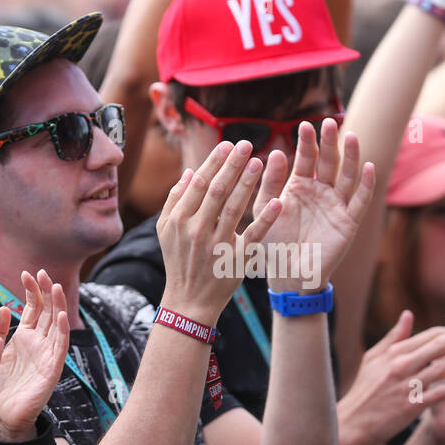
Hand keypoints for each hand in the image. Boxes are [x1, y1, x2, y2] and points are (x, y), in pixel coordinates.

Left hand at [0, 270, 69, 442]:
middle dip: (46, 292)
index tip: (26, 273)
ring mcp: (47, 355)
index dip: (32, 291)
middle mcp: (39, 344)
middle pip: (48, 312)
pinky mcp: (52, 370)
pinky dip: (62, 332)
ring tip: (56, 287)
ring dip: (58, 306)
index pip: (33, 308)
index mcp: (25, 338)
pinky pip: (60, 348)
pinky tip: (61, 316)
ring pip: (57, 325)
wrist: (0, 417)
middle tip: (42, 272)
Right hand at [157, 141, 280, 321]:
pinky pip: (254, 235)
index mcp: (179, 219)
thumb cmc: (179, 260)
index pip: (200, 183)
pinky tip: (278, 201)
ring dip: (248, 183)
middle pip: (217, 190)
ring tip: (260, 162)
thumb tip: (190, 171)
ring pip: (235, 208)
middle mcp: (197, 230)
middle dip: (233, 165)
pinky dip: (266, 218)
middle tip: (247, 144)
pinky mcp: (236, 260)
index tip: (229, 145)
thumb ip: (175, 199)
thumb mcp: (166, 230)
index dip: (215, 162)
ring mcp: (217, 245)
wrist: (188, 300)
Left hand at [254, 118, 374, 292]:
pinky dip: (367, 185)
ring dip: (351, 157)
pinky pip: (360, 201)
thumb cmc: (273, 243)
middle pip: (328, 162)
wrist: (287, 275)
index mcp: (299, 186)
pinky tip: (370, 167)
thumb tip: (278, 152)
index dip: (306, 143)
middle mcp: (320, 191)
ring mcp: (336, 205)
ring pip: (347, 176)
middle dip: (329, 143)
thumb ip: (270, 183)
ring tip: (351, 136)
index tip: (304, 125)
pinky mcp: (349, 222)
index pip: (306, 158)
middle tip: (329, 123)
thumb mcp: (265, 210)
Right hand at [338, 305, 444, 444]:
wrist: (351, 423)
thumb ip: (393, 337)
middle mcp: (400, 365)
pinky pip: (438, 393)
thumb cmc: (363, 390)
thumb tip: (408, 314)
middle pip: (438, 346)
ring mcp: (406, 385)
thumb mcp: (373, 359)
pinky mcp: (410, 405)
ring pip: (442, 368)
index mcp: (394, 352)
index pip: (430, 335)